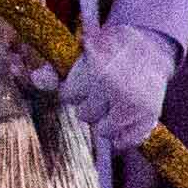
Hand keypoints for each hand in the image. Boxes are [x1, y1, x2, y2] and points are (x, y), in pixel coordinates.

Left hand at [62, 22, 176, 151]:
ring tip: (109, 105)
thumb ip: (53, 69)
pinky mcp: (151, 117)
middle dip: (87, 104)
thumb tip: (36, 79)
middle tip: (98, 92)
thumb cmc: (107, 52)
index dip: (71, 90)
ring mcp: (136, 106)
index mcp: (96, 71)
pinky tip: (119, 124)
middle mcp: (116, 90)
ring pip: (104, 131)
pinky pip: (128, 140)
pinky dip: (122, 137)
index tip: (81, 82)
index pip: (68, 96)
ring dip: (103, 121)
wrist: (148, 48)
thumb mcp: (78, 53)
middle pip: (85, 115)